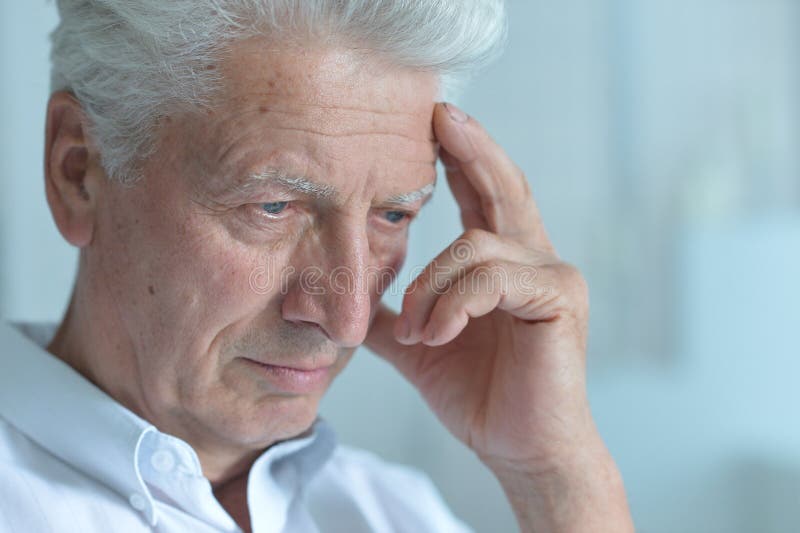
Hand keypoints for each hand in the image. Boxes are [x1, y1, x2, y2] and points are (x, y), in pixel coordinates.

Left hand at [365, 102, 596, 471]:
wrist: (520, 450)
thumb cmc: (480, 397)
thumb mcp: (420, 345)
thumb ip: (391, 315)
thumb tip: (344, 298)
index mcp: (504, 263)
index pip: (484, 195)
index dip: (462, 156)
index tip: (431, 124)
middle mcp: (535, 259)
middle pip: (503, 186)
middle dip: (470, 147)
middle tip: (438, 114)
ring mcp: (552, 275)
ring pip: (476, 244)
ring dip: (429, 286)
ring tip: (414, 332)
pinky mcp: (560, 298)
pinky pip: (491, 279)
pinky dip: (452, 304)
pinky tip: (436, 336)